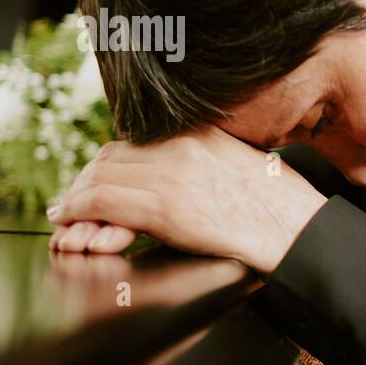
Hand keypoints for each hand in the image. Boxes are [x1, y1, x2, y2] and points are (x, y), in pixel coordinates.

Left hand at [47, 127, 327, 273]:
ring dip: (78, 198)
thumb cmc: (279, 208)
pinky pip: (103, 201)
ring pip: (100, 177)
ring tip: (69, 215)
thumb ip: (205, 160)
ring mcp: (171, 175)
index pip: (136, 141)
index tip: (98, 178)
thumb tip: (178, 175)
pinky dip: (80, 210)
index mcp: (201, 135)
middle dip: (88, 179)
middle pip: (112, 156)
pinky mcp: (165, 207)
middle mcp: (182, 147)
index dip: (109, 163)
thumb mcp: (242, 165)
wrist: (296, 230)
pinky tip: (73, 221)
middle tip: (75, 202)